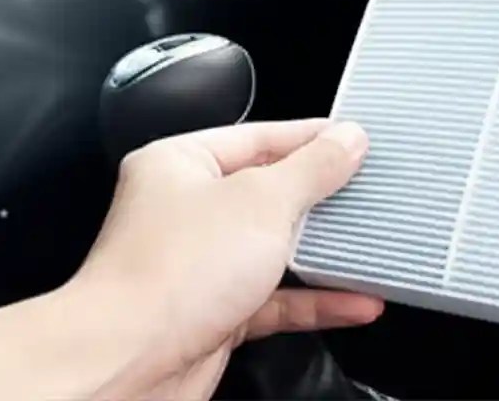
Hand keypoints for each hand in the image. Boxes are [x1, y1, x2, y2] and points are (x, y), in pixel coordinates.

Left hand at [71, 119, 383, 399]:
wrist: (129, 361)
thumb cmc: (167, 275)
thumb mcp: (261, 203)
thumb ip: (311, 169)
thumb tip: (345, 140)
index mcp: (178, 163)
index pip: (256, 137)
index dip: (308, 137)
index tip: (353, 139)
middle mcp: (183, 210)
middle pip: (265, 194)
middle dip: (318, 199)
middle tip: (369, 192)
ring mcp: (196, 265)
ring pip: (270, 250)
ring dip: (321, 255)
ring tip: (369, 246)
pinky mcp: (211, 314)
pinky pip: (273, 300)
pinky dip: (314, 301)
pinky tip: (355, 301)